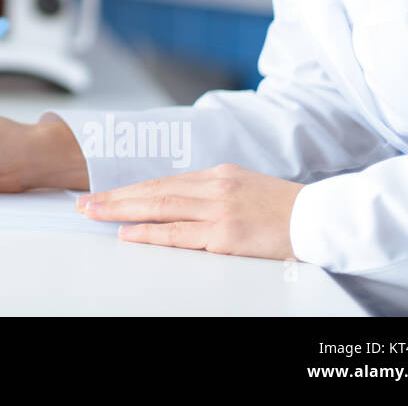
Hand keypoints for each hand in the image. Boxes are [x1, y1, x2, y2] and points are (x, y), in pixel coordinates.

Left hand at [76, 163, 303, 259]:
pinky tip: (129, 234)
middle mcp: (213, 186)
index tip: (104, 193)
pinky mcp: (226, 234)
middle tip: (85, 203)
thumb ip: (211, 191)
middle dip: (115, 197)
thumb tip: (176, 201)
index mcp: (216, 173)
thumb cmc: (284, 209)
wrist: (322, 218)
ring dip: (121, 211)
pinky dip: (149, 233)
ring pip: (159, 207)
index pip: (163, 181)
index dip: (130, 188)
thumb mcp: (243, 187)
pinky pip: (179, 234)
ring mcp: (219, 209)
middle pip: (153, 190)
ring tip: (94, 214)